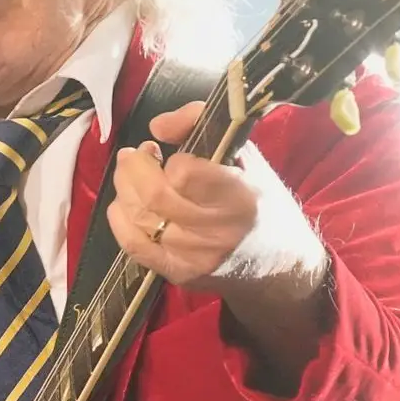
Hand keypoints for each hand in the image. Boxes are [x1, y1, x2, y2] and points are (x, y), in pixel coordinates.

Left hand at [105, 101, 322, 291]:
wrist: (279, 264)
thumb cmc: (262, 203)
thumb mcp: (246, 157)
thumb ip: (202, 127)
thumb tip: (157, 127)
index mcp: (240, 197)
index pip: (185, 174)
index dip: (171, 159)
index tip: (172, 154)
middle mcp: (217, 231)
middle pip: (154, 195)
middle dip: (134, 167)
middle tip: (136, 154)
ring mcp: (195, 256)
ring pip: (139, 217)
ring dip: (125, 188)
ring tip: (132, 174)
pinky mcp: (178, 273)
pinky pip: (133, 245)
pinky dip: (120, 219)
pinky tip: (124, 204)